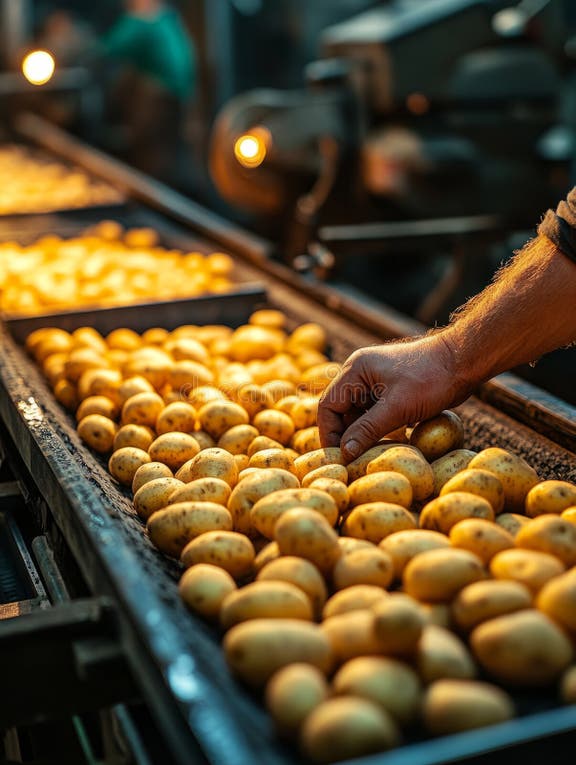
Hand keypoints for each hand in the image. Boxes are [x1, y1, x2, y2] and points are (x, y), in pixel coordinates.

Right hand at [317, 332, 471, 460]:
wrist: (463, 361)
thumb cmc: (430, 379)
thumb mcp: (397, 408)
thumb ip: (367, 430)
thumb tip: (345, 453)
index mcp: (356, 370)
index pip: (329, 405)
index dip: (329, 433)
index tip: (338, 457)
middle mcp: (361, 374)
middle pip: (341, 410)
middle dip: (346, 436)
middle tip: (352, 460)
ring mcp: (376, 382)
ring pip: (358, 414)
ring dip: (362, 434)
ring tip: (369, 456)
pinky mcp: (391, 391)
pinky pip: (375, 413)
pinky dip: (377, 429)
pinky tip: (385, 445)